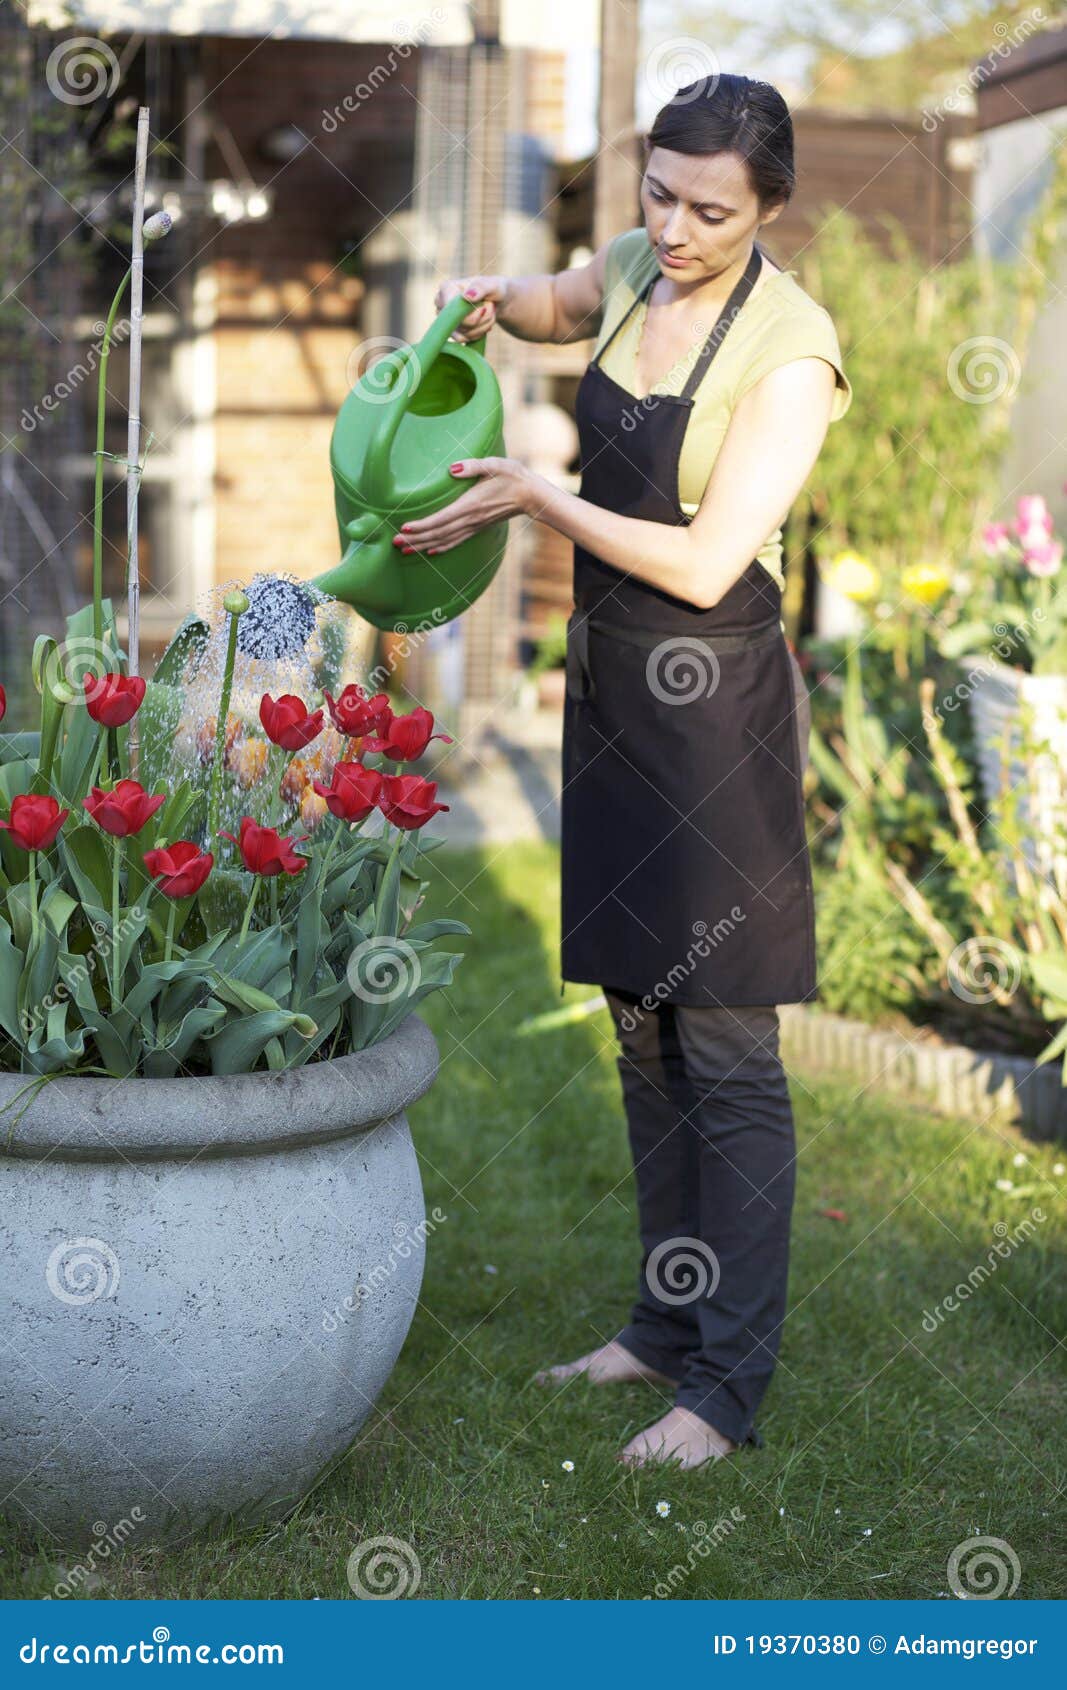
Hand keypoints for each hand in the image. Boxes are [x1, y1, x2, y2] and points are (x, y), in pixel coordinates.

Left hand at [392, 458, 533, 553]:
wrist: (530, 495)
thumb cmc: (512, 476)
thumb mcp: (494, 464)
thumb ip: (473, 466)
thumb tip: (452, 469)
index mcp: (471, 504)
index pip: (441, 518)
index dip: (422, 525)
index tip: (405, 528)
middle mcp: (470, 519)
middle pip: (438, 533)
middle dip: (415, 540)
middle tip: (394, 544)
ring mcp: (474, 526)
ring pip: (444, 540)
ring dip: (423, 546)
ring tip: (404, 551)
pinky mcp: (477, 528)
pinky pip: (456, 541)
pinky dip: (441, 548)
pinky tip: (430, 552)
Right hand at [434, 276, 509, 342]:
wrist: (496, 300)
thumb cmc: (493, 289)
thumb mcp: (492, 285)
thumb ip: (480, 288)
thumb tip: (467, 296)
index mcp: (446, 288)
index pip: (452, 310)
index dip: (470, 315)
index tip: (484, 308)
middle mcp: (441, 304)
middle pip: (459, 324)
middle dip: (480, 320)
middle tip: (490, 307)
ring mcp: (445, 319)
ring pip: (462, 334)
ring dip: (482, 327)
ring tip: (489, 313)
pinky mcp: (451, 331)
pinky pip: (463, 340)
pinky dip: (478, 334)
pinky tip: (484, 324)